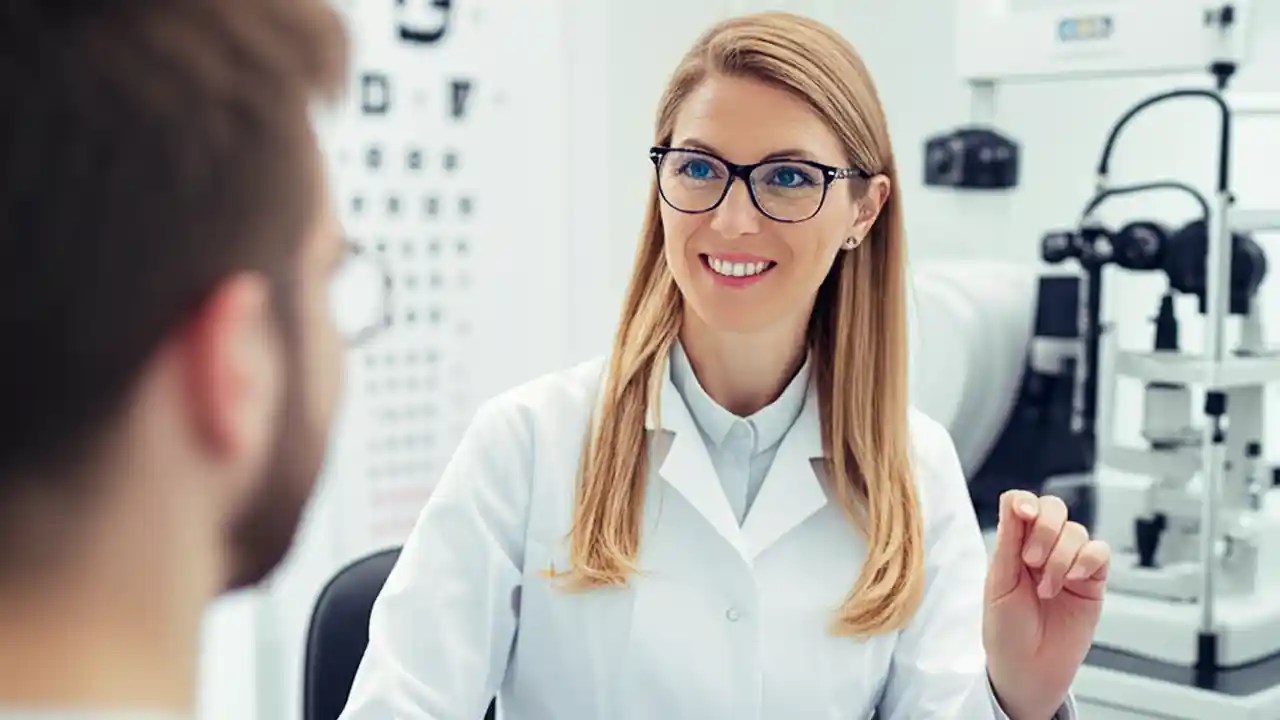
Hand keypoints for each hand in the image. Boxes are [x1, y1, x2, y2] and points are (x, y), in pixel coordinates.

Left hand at [983, 490, 1110, 719]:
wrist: (1028, 669)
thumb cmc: (1006, 630)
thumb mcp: (999, 583)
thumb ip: (1009, 542)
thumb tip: (1015, 502)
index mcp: (1012, 545)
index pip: (1022, 504)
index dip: (1025, 502)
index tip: (1023, 514)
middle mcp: (1042, 549)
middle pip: (1054, 508)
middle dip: (1045, 529)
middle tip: (1032, 562)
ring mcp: (1069, 563)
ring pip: (1077, 531)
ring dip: (1061, 557)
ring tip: (1047, 589)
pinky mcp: (1092, 581)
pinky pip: (1100, 552)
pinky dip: (1087, 560)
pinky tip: (1072, 580)